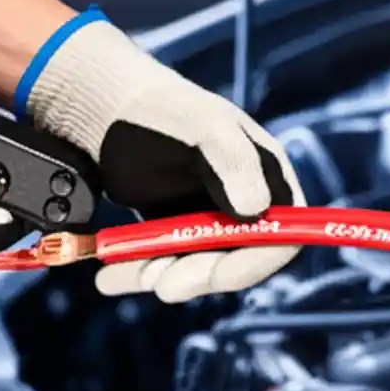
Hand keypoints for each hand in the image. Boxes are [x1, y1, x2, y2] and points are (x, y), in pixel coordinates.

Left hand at [24, 13, 305, 302]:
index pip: (282, 234)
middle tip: (163, 283)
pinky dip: (135, 271)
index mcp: (265, 176)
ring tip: (120, 273)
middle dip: (198, 276)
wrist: (107, 106)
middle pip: (234, 261)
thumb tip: (255, 208)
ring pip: (191, 268)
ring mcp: (203, 219)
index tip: (217, 273)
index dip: (255, 261)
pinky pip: (159, 261)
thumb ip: (233, 160)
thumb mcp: (204, 125)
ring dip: (159, 276)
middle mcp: (240, 203)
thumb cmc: (164, 108)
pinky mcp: (169, 228)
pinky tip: (108, 277)